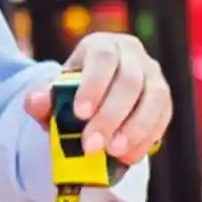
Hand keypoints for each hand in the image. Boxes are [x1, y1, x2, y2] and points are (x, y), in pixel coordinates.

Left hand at [23, 32, 171, 164]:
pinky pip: (163, 118)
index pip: (102, 57)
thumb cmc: (71, 92)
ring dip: (134, 129)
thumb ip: (41, 96)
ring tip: (113, 152)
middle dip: (110, 116)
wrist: (94, 98)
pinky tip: (128, 155)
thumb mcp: (53, 92)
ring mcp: (153, 76)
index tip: (80, 114)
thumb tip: (35, 101)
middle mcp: (132, 55)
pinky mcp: (165, 100)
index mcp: (102, 45)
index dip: (93, 85)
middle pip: (129, 81)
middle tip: (92, 144)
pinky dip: (146, 138)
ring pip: (153, 98)